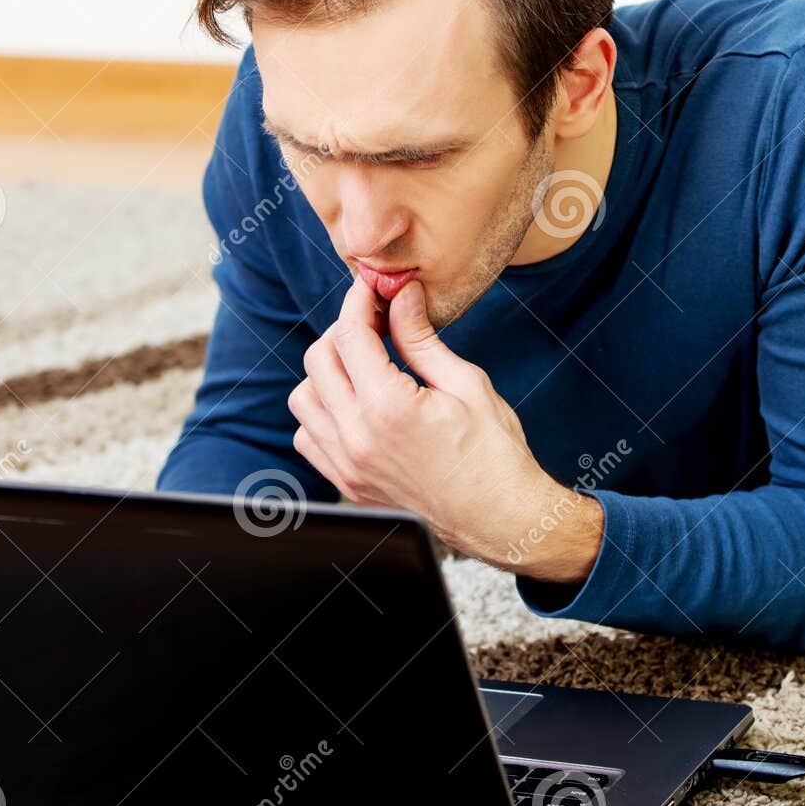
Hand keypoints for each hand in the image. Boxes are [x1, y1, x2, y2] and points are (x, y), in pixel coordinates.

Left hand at [288, 280, 601, 584]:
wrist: (501, 519)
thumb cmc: (495, 454)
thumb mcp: (465, 383)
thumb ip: (421, 339)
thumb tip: (401, 296)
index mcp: (390, 409)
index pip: (351, 335)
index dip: (358, 301)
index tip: (371, 287)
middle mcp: (357, 440)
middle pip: (319, 360)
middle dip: (343, 330)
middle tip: (375, 321)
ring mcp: (347, 467)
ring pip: (304, 399)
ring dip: (327, 372)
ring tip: (364, 365)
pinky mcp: (347, 485)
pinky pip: (309, 437)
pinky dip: (322, 412)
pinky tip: (356, 405)